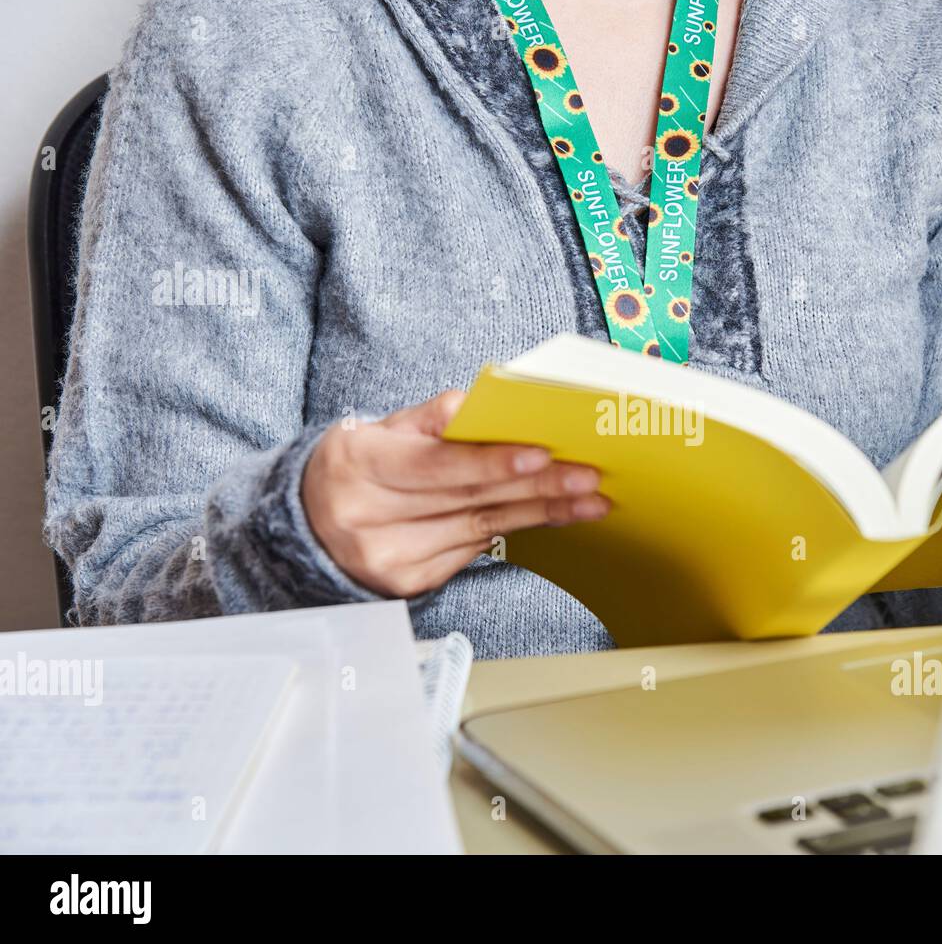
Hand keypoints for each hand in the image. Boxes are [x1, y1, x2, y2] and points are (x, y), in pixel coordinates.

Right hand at [302, 390, 607, 597]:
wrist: (309, 521)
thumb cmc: (359, 463)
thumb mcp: (381, 428)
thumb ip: (432, 418)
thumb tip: (479, 404)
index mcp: (359, 465)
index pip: (438, 466)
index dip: (492, 461)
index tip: (542, 453)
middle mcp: (369, 517)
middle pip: (468, 500)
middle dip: (535, 487)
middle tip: (586, 476)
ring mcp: (388, 557)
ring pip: (480, 529)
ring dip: (541, 512)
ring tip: (588, 499)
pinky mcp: (407, 582)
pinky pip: (472, 550)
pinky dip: (514, 529)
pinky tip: (550, 514)